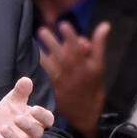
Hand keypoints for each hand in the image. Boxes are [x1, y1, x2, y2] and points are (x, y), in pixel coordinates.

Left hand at [0, 76, 54, 137]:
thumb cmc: (7, 118)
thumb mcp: (12, 103)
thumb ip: (20, 93)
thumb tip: (26, 80)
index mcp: (34, 122)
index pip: (47, 120)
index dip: (43, 116)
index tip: (34, 108)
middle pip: (37, 135)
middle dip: (28, 126)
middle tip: (16, 118)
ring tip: (3, 128)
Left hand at [36, 21, 109, 137]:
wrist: (86, 113)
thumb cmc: (93, 87)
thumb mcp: (99, 65)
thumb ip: (99, 44)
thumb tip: (105, 24)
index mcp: (86, 65)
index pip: (77, 47)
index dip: (70, 35)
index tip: (63, 24)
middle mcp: (73, 72)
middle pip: (60, 54)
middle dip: (51, 41)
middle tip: (42, 30)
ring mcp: (62, 80)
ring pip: (50, 64)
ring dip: (42, 52)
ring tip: (34, 43)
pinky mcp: (52, 88)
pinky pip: (43, 75)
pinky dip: (38, 66)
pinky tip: (31, 59)